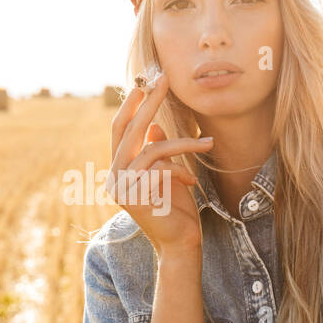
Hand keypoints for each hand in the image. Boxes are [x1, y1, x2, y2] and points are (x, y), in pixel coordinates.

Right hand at [108, 69, 213, 256]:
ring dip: (184, 144)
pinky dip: (180, 169)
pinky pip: (160, 167)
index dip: (131, 105)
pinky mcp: (134, 196)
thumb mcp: (168, 174)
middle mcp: (114, 177)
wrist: (179, 243)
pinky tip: (192, 182)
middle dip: (149, 102)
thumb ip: (156, 150)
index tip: (145, 83)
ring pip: (152, 149)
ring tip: (208, 143)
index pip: (120, 130)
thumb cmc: (176, 209)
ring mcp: (121, 187)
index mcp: (119, 170)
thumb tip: (153, 125)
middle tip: (164, 79)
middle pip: (128, 130)